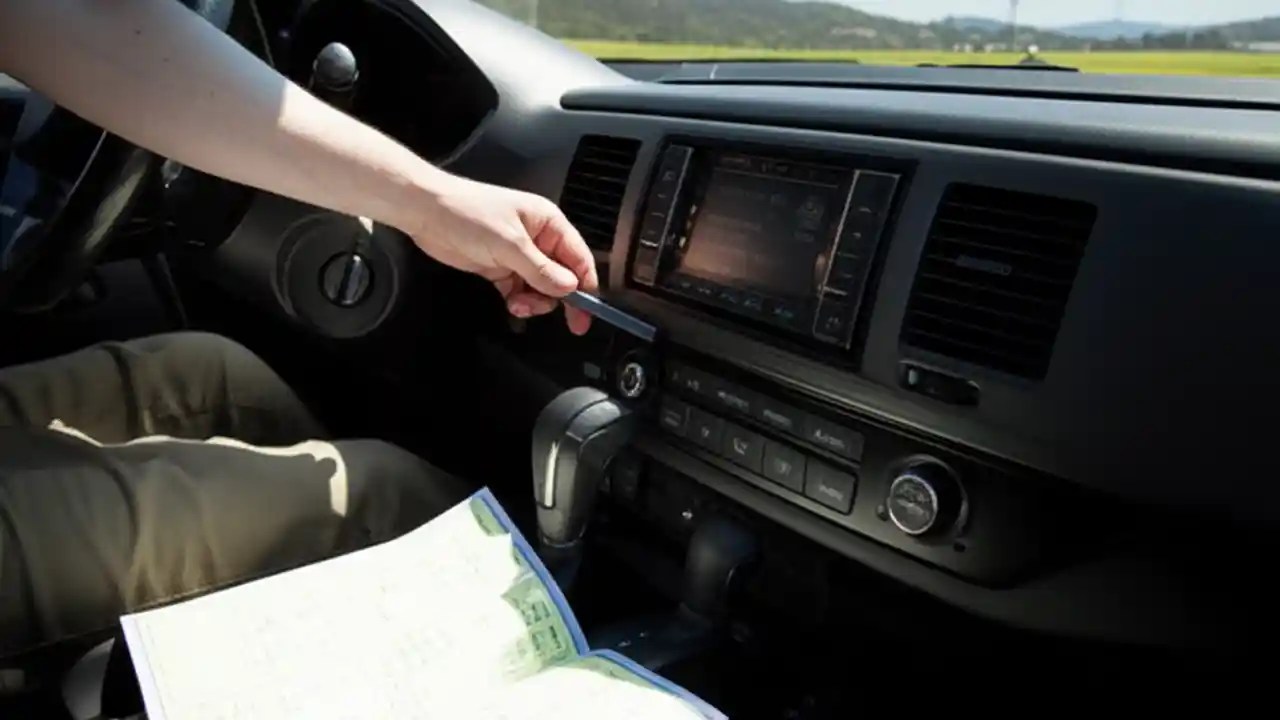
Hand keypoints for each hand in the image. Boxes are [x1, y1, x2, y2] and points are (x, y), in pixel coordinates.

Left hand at [409, 175, 596, 334]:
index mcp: (549, 224)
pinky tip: (510, 304)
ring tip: (516, 305)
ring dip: (533, 301)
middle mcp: (539, 239)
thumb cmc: (471, 217)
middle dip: (552, 297)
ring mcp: (519, 254)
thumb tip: (570, 289)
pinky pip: (520, 290)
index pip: (578, 258)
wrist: (427, 212)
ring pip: (540, 287)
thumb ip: (541, 270)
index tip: (586, 316)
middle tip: (534, 308)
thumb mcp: (510, 244)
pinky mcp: (501, 268)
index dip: (586, 288)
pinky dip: (518, 300)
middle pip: (561, 277)